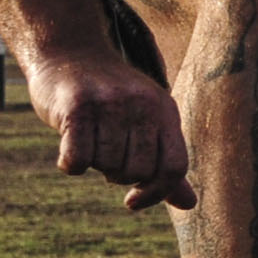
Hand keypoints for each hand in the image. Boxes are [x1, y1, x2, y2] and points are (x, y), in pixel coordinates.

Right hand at [28, 53, 195, 211]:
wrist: (69, 53)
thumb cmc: (111, 98)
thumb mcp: (147, 122)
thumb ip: (166, 163)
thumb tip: (189, 205)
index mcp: (166, 110)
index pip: (174, 167)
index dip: (156, 192)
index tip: (132, 200)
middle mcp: (143, 104)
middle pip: (137, 171)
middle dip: (117, 175)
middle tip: (105, 153)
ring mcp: (110, 103)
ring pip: (106, 166)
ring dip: (93, 164)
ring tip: (89, 139)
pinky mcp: (77, 105)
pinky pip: (77, 159)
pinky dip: (69, 164)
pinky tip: (67, 148)